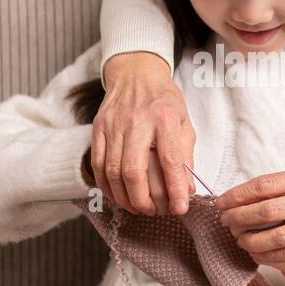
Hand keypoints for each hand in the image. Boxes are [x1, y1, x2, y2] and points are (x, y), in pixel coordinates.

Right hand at [91, 51, 195, 214]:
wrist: (135, 74)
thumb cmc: (163, 101)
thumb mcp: (184, 122)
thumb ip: (185, 155)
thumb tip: (186, 190)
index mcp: (164, 118)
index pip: (170, 159)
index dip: (175, 188)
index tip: (180, 208)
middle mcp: (137, 121)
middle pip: (133, 170)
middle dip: (142, 199)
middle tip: (153, 211)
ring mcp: (113, 125)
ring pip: (112, 171)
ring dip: (124, 197)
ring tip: (137, 208)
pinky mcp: (98, 128)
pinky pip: (98, 164)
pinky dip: (107, 186)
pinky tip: (118, 196)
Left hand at [216, 163, 284, 263]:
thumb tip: (248, 193)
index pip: (265, 185)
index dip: (238, 195)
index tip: (222, 202)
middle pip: (266, 210)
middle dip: (239, 217)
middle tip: (226, 222)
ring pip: (277, 235)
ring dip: (252, 240)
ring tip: (240, 239)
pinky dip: (270, 254)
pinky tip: (258, 252)